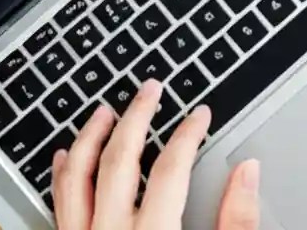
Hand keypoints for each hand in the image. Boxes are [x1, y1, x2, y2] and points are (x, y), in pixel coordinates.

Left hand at [52, 79, 260, 228]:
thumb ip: (237, 221)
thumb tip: (247, 171)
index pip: (170, 171)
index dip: (187, 136)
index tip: (200, 115)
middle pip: (119, 163)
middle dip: (136, 119)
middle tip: (149, 90)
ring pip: (78, 179)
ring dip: (90, 140)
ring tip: (104, 112)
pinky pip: (58, 205)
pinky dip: (63, 176)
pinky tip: (68, 157)